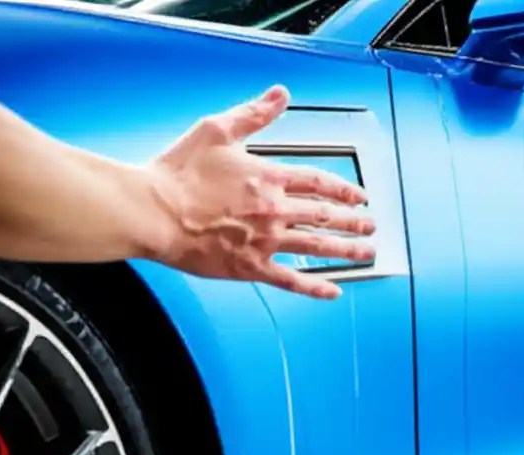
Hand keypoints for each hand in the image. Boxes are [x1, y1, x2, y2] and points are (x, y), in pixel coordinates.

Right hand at [145, 85, 374, 299]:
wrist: (153, 211)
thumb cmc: (178, 173)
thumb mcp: (216, 130)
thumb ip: (253, 114)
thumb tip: (279, 95)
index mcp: (268, 177)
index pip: (318, 182)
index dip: (343, 189)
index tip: (358, 195)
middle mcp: (274, 209)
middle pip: (325, 215)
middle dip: (353, 221)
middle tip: (371, 225)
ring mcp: (265, 241)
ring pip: (317, 247)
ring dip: (347, 249)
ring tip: (367, 252)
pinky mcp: (250, 267)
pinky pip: (291, 280)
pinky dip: (314, 287)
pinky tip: (333, 291)